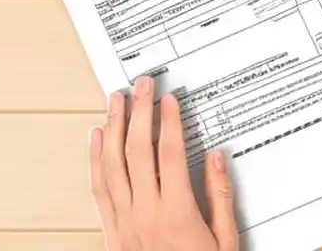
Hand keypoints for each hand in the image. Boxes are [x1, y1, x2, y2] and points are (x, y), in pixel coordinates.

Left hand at [89, 76, 238, 250]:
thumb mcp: (225, 239)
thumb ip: (219, 196)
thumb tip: (214, 158)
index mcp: (176, 214)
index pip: (168, 155)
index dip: (168, 123)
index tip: (169, 100)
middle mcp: (144, 215)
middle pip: (137, 152)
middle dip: (139, 113)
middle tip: (140, 86)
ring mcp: (123, 223)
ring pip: (111, 165)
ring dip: (113, 128)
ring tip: (115, 102)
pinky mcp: (112, 231)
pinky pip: (98, 188)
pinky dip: (95, 159)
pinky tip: (97, 139)